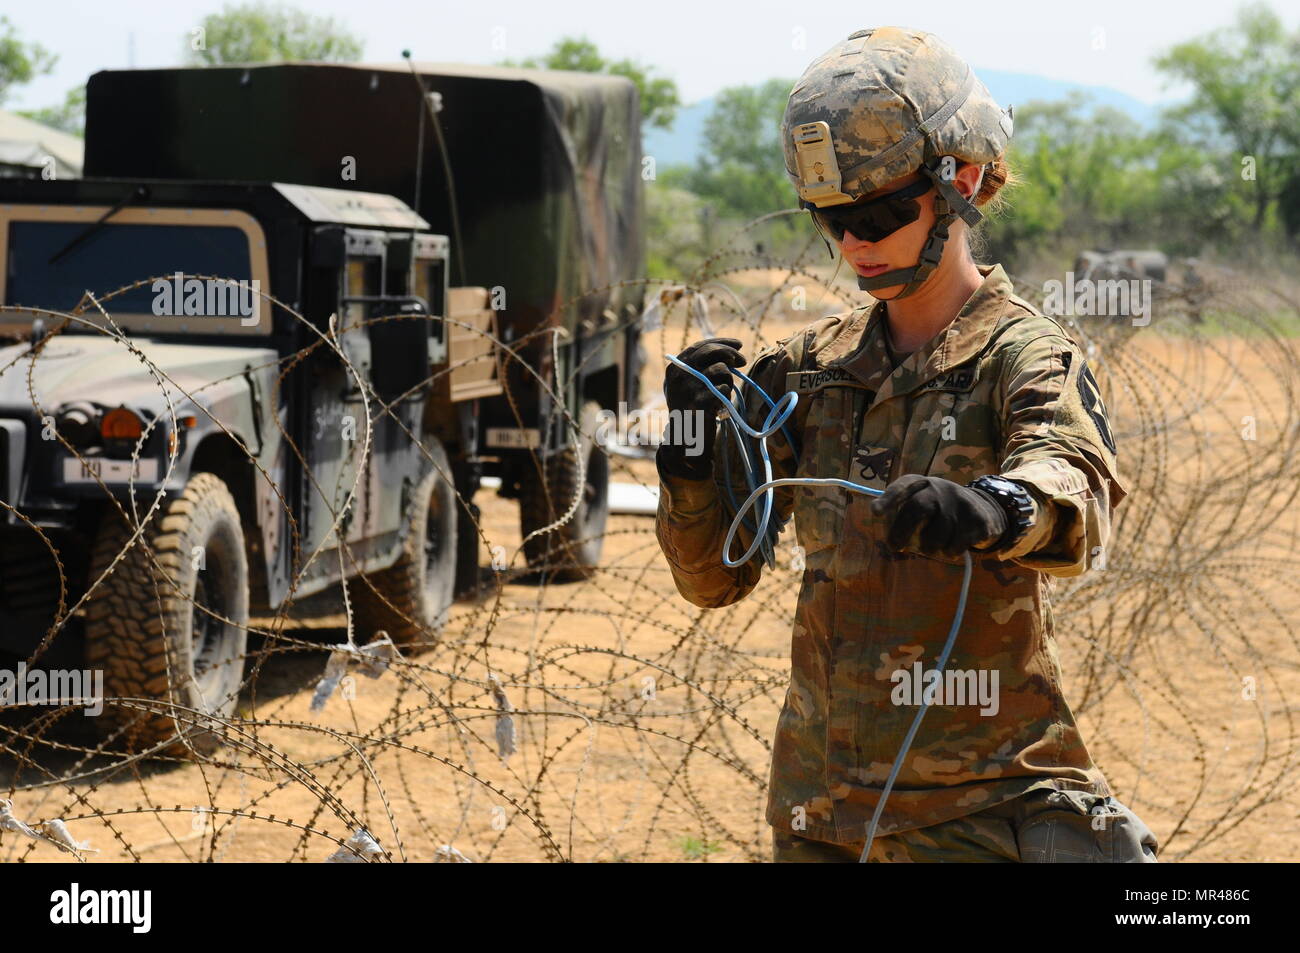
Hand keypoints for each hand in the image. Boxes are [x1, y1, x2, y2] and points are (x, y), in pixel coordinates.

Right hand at [658, 337, 745, 479]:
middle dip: (731, 354)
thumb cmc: (692, 410)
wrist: (685, 441)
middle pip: (711, 352)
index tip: (738, 345)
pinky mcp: (700, 402)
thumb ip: (703, 367)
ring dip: (729, 380)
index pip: (700, 346)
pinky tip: (720, 405)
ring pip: (721, 369)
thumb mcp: (690, 384)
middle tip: (743, 361)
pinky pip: (725, 388)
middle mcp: (679, 375)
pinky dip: (727, 395)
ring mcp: (688, 388)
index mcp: (675, 368)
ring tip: (723, 393)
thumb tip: (732, 353)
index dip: (722, 342)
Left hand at [870, 474, 1007, 557]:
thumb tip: (879, 519)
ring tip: (931, 546)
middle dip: (901, 531)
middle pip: (916, 508)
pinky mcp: (977, 520)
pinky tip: (952, 546)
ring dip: (929, 548)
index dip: (888, 499)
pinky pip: (954, 546)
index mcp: (922, 484)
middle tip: (893, 547)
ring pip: (935, 535)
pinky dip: (949, 552)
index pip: (902, 487)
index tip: (875, 512)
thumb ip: (902, 511)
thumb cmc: (939, 510)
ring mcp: (960, 503)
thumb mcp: (922, 501)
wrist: (983, 510)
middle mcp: (940, 488)